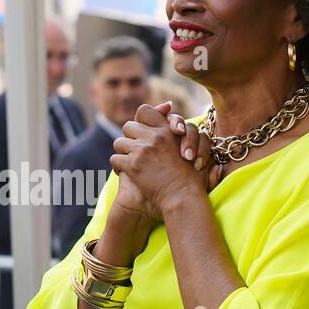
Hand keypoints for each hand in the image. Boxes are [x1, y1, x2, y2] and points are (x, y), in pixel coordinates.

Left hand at [109, 102, 206, 222]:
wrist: (183, 197)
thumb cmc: (192, 178)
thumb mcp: (193, 148)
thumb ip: (186, 133)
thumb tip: (175, 115)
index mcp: (167, 130)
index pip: (145, 111)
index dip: (140, 119)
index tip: (142, 129)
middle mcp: (154, 136)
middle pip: (128, 126)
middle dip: (130, 138)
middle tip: (134, 149)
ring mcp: (143, 150)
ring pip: (118, 142)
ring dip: (122, 152)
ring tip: (127, 162)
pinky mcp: (133, 165)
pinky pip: (115, 159)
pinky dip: (117, 167)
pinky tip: (123, 173)